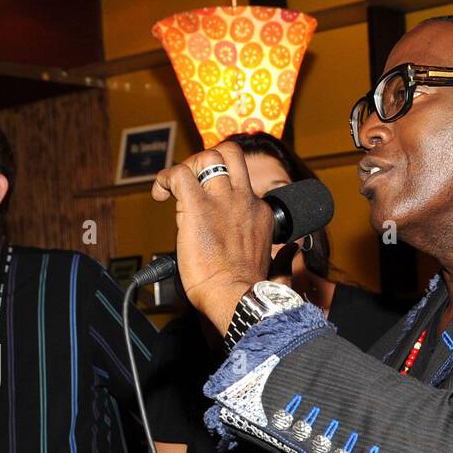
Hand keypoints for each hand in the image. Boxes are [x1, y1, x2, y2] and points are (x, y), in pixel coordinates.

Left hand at [151, 140, 273, 330]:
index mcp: (261, 214)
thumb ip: (283, 259)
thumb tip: (293, 255)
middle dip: (209, 158)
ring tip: (174, 186)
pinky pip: (178, 174)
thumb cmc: (250, 291)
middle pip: (231, 154)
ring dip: (187, 166)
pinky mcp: (198, 206)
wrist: (237, 298)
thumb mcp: (275, 267)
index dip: (223, 191)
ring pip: (208, 156)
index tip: (211, 210)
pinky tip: (159, 193)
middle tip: (194, 178)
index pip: (244, 186)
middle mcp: (244, 200)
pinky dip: (164, 178)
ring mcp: (222, 200)